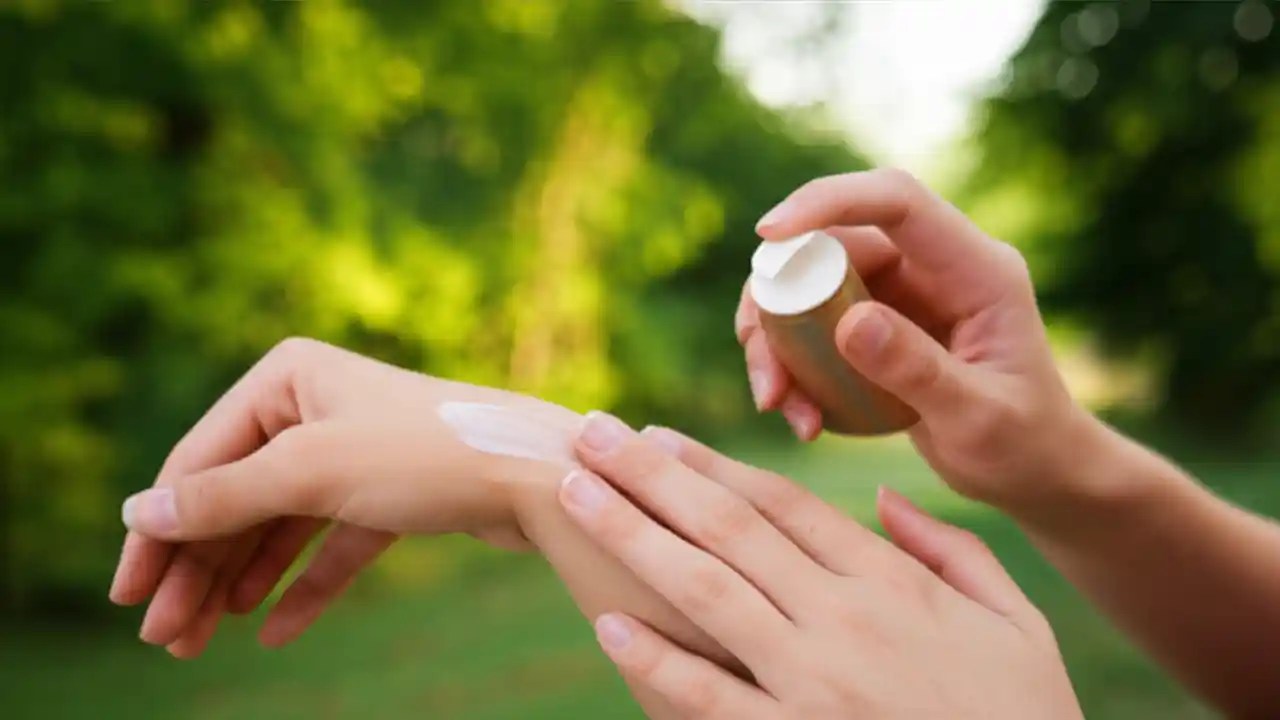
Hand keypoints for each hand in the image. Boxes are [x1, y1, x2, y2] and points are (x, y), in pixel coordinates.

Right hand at [108, 338, 573, 657]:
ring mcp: (354, 449)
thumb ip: (222, 497)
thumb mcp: (312, 472)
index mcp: (287, 378)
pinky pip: (332, 544)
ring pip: (280, 527)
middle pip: (235, 499)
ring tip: (199, 642)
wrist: (540, 473)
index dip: (160, 534)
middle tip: (164, 640)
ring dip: (238, 584)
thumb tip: (137, 515)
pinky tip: (272, 629)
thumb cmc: (426, 452)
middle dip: (197, 570)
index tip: (128, 597)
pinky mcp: (390, 491)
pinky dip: (303, 585)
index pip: (198, 463)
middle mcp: (315, 405)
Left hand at [559, 413, 1082, 718]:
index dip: (709, 464)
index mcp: (891, 581)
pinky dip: (654, 661)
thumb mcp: (1017, 622)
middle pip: (727, 526)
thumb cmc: (1029, 718)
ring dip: (632, 534)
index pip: (781, 503)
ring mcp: (813, 683)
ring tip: (576, 493)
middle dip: (650, 475)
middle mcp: (843, 618)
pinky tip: (606, 625)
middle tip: (590, 434)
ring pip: (704, 590)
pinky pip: (709, 697)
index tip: (656, 436)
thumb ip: (952, 549)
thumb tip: (886, 496)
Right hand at [738, 168, 1103, 513]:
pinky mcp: (878, 322)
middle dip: (781, 300)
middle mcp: (935, 266)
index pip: (897, 200)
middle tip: (766, 378)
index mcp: (977, 269)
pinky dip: (791, 364)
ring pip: (811, 284)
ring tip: (776, 405)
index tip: (768, 235)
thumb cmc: (1024, 447)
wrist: (1036, 472)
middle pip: (834, 245)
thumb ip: (918, 370)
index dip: (827, 201)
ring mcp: (904, 292)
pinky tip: (800, 417)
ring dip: (777, 339)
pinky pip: (813, 323)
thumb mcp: (978, 419)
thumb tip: (849, 321)